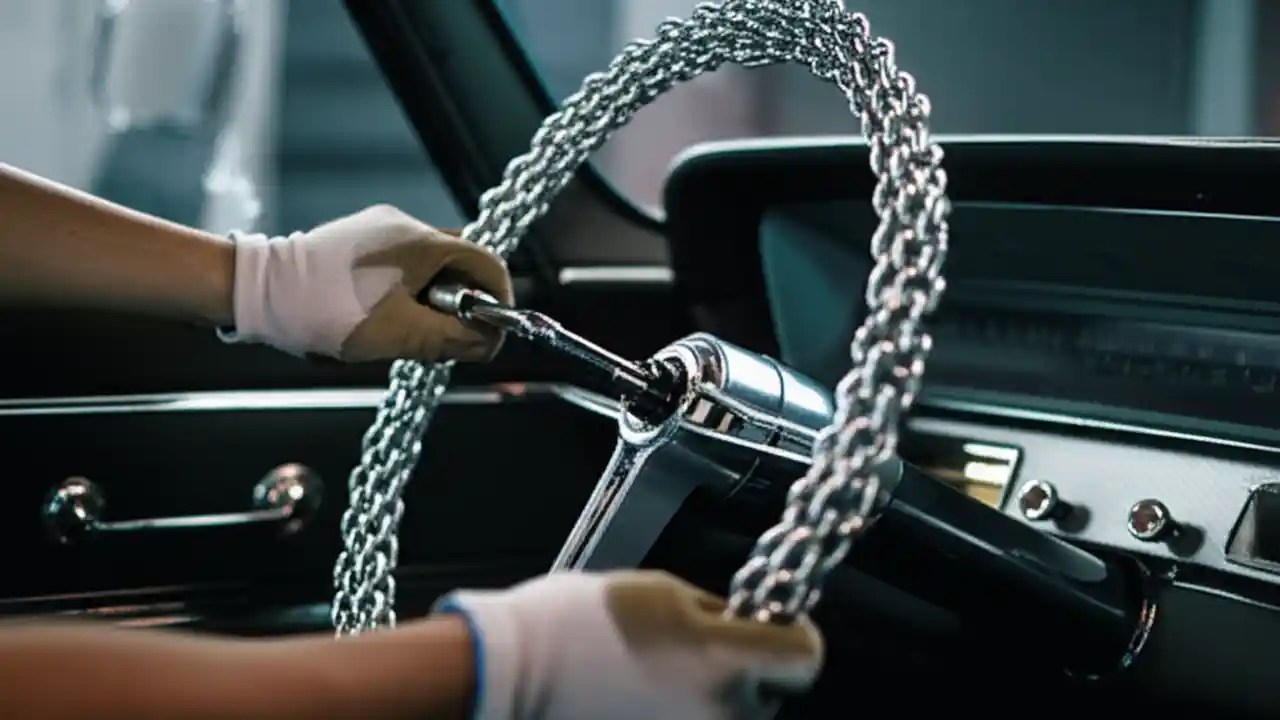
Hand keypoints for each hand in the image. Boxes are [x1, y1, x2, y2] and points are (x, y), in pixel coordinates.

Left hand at [220, 205, 513, 362]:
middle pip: (462, 265)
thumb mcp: (399, 335)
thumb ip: (454, 339)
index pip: (488, 265)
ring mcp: (380, 228)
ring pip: (431, 267)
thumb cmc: (328, 311)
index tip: (491, 337)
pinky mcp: (358, 237)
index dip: (498, 304)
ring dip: (431, 302)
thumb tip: (490, 343)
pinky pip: (402, 264)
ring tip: (404, 332)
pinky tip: (380, 316)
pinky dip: (406, 292)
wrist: (259, 291)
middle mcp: (407, 225)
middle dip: (461, 306)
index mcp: (424, 243)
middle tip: (443, 340)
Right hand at [434, 570, 823, 719]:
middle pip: (769, 693)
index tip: (770, 625)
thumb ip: (718, 612)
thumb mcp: (663, 592)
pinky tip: (644, 697)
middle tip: (693, 646)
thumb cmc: (581, 625)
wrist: (516, 674)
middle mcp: (723, 713)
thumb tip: (749, 622)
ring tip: (660, 674)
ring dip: (712, 698)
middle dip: (743, 668)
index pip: (806, 655)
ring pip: (733, 718)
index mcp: (724, 659)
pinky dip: (681, 716)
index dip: (790, 635)